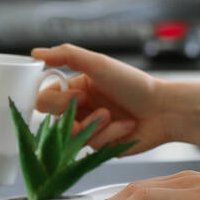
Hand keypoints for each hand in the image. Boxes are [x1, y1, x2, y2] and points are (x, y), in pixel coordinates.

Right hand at [30, 43, 172, 154]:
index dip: (57, 101)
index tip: (79, 95)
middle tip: (101, 108)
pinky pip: (91, 147)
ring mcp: (90, 128)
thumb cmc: (134, 84)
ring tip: (115, 117)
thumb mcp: (99, 64)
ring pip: (70, 137)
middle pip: (53, 120)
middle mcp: (81, 108)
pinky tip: (127, 126)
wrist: (165, 109)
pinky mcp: (101, 146)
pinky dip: (110, 134)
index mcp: (77, 87)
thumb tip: (35, 52)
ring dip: (95, 126)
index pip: (45, 99)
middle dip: (76, 115)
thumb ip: (67, 55)